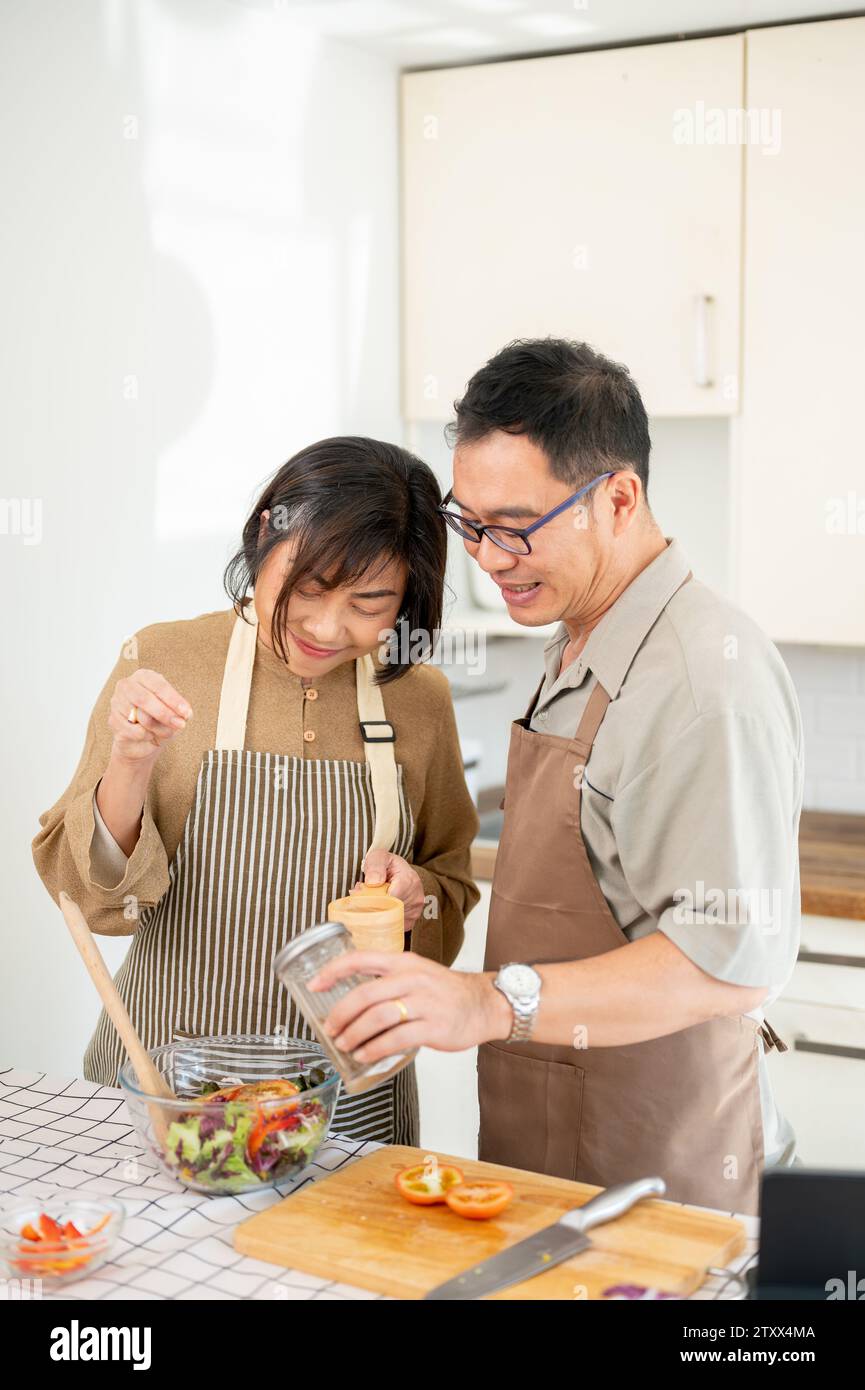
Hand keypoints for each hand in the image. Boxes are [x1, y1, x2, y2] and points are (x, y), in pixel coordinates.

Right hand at [108, 669, 192, 764]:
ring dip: (158, 728)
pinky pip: (134, 731)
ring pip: (139, 716)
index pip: (158, 686)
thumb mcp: (174, 712)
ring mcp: (117, 702)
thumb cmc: (161, 719)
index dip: (173, 700)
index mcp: (144, 676)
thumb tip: (184, 714)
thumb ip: (178, 711)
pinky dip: (147, 736)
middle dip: (165, 714)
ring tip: (166, 732)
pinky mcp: (113, 720)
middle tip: (180, 725)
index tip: (186, 713)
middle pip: (144, 699)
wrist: (143, 739)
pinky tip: (148, 735)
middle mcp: (127, 685)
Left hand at [307, 951, 512, 1061]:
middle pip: (365, 994)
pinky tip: (365, 1056)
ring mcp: (425, 1002)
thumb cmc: (445, 992)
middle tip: (329, 1029)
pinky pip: (396, 1039)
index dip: (333, 971)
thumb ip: (387, 981)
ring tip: (344, 1045)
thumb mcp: (416, 973)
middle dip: (340, 1014)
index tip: (313, 985)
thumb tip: (350, 1001)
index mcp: (403, 962)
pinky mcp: (434, 1027)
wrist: (485, 1004)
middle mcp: (412, 978)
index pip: (361, 958)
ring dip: (354, 1034)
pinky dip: (374, 1049)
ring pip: (378, 1017)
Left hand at [353, 849, 426, 928]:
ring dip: (375, 913)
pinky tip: (379, 908)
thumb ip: (375, 866)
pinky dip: (382, 920)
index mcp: (408, 881)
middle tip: (360, 896)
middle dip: (370, 905)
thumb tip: (373, 882)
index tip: (359, 893)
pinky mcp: (410, 922)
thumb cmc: (388, 865)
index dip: (371, 898)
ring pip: (389, 920)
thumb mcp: (379, 857)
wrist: (401, 873)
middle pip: (388, 911)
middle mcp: (416, 898)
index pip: (388, 899)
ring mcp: (415, 912)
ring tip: (371, 900)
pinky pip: (392, 926)